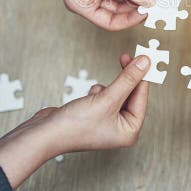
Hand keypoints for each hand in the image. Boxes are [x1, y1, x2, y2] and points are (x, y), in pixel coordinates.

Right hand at [0, 54, 150, 187]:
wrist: (45, 133)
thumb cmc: (75, 126)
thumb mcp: (106, 99)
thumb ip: (128, 79)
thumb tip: (145, 63)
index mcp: (130, 131)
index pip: (142, 97)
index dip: (142, 75)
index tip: (144, 57)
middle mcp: (121, 129)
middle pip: (131, 94)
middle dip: (125, 79)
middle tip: (126, 57)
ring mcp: (108, 122)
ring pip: (117, 93)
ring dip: (108, 87)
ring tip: (96, 93)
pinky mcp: (96, 115)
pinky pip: (105, 96)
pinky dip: (98, 92)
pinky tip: (88, 97)